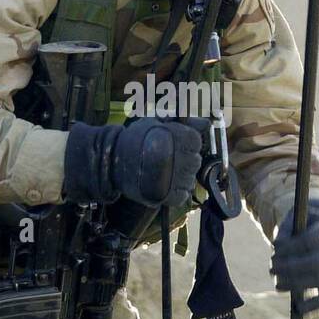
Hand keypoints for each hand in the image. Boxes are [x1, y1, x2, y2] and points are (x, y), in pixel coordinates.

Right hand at [64, 117, 209, 207]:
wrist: (113, 161)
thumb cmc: (135, 139)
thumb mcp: (157, 122)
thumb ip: (183, 123)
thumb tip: (205, 124)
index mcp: (178, 138)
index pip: (196, 142)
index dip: (186, 144)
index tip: (175, 146)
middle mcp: (179, 158)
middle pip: (194, 161)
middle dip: (184, 161)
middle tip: (167, 160)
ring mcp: (174, 178)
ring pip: (189, 179)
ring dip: (180, 177)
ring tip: (163, 173)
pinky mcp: (167, 196)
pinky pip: (183, 195)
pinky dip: (176, 191)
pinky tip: (164, 184)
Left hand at [270, 199, 318, 313]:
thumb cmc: (306, 227)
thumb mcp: (296, 220)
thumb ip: (285, 230)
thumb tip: (277, 245)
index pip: (310, 241)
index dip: (290, 247)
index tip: (275, 249)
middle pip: (316, 263)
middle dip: (290, 268)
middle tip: (272, 268)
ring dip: (295, 284)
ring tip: (277, 283)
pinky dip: (314, 306)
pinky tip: (298, 309)